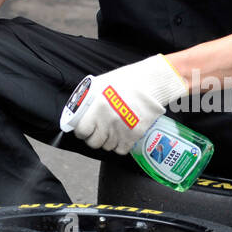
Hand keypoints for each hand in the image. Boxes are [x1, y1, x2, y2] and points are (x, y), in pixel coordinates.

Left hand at [64, 55, 188, 154]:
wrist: (151, 83)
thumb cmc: (126, 81)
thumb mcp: (102, 84)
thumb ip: (89, 99)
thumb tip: (81, 111)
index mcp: (97, 107)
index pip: (81, 131)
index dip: (82, 131)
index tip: (85, 129)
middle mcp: (107, 121)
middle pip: (94, 142)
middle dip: (95, 138)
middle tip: (99, 130)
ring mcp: (121, 130)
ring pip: (108, 147)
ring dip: (108, 140)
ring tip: (113, 129)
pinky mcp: (134, 135)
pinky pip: (121, 150)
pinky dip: (120, 145)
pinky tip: (122, 135)